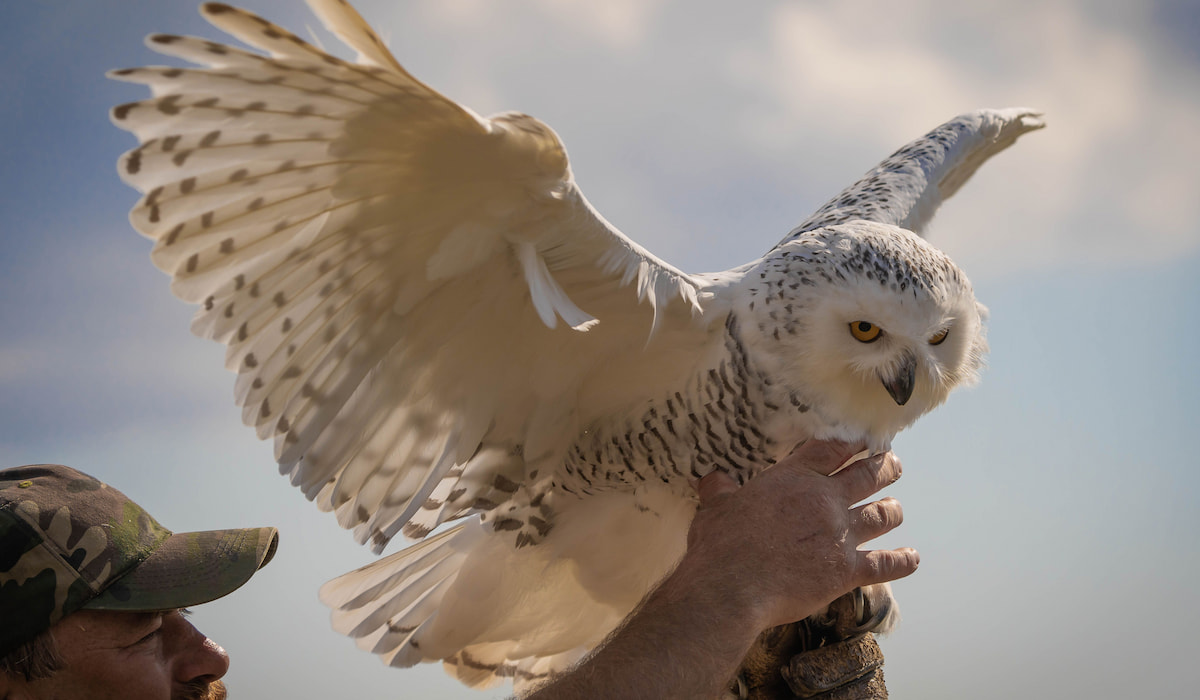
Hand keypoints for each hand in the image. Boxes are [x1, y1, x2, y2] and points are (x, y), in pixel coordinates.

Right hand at [680, 440, 918, 630]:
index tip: (863, 437)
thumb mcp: (715, 509)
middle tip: (892, 463)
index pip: (831, 449)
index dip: (851, 441)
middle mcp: (825, 500)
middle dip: (884, 467)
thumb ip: (719, 491)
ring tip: (896, 508)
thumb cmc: (721, 545)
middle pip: (867, 475)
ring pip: (881, 515)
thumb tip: (711, 479)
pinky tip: (912, 558)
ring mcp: (840, 535)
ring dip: (892, 510)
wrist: (733, 587)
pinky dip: (902, 561)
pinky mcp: (847, 571)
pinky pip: (886, 564)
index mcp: (794, 479)